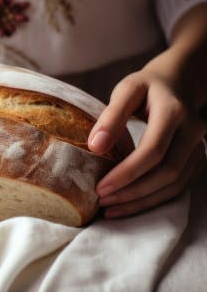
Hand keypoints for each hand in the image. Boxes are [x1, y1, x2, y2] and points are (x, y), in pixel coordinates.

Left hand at [89, 68, 206, 217]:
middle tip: (102, 201)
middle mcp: (193, 132)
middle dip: (133, 192)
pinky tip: (129, 204)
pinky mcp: (196, 159)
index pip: (153, 151)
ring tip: (110, 209)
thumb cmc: (147, 87)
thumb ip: (111, 117)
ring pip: (175, 184)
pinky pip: (179, 186)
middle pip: (167, 172)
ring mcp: (199, 147)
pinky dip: (153, 199)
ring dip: (142, 201)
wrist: (179, 82)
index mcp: (174, 112)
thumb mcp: (127, 90)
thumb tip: (95, 148)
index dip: (127, 173)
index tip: (100, 187)